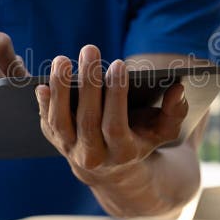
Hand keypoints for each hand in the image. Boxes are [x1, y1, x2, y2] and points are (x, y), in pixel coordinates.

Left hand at [35, 45, 188, 186]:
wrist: (111, 169)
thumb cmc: (141, 138)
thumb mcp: (163, 130)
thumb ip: (175, 111)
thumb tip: (177, 89)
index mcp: (123, 153)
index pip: (115, 124)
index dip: (116, 96)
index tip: (118, 65)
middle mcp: (94, 156)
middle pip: (87, 120)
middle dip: (89, 83)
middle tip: (90, 50)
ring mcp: (71, 150)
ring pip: (61, 121)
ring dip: (60, 90)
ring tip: (62, 60)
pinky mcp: (55, 141)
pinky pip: (46, 122)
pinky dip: (42, 104)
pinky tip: (41, 84)